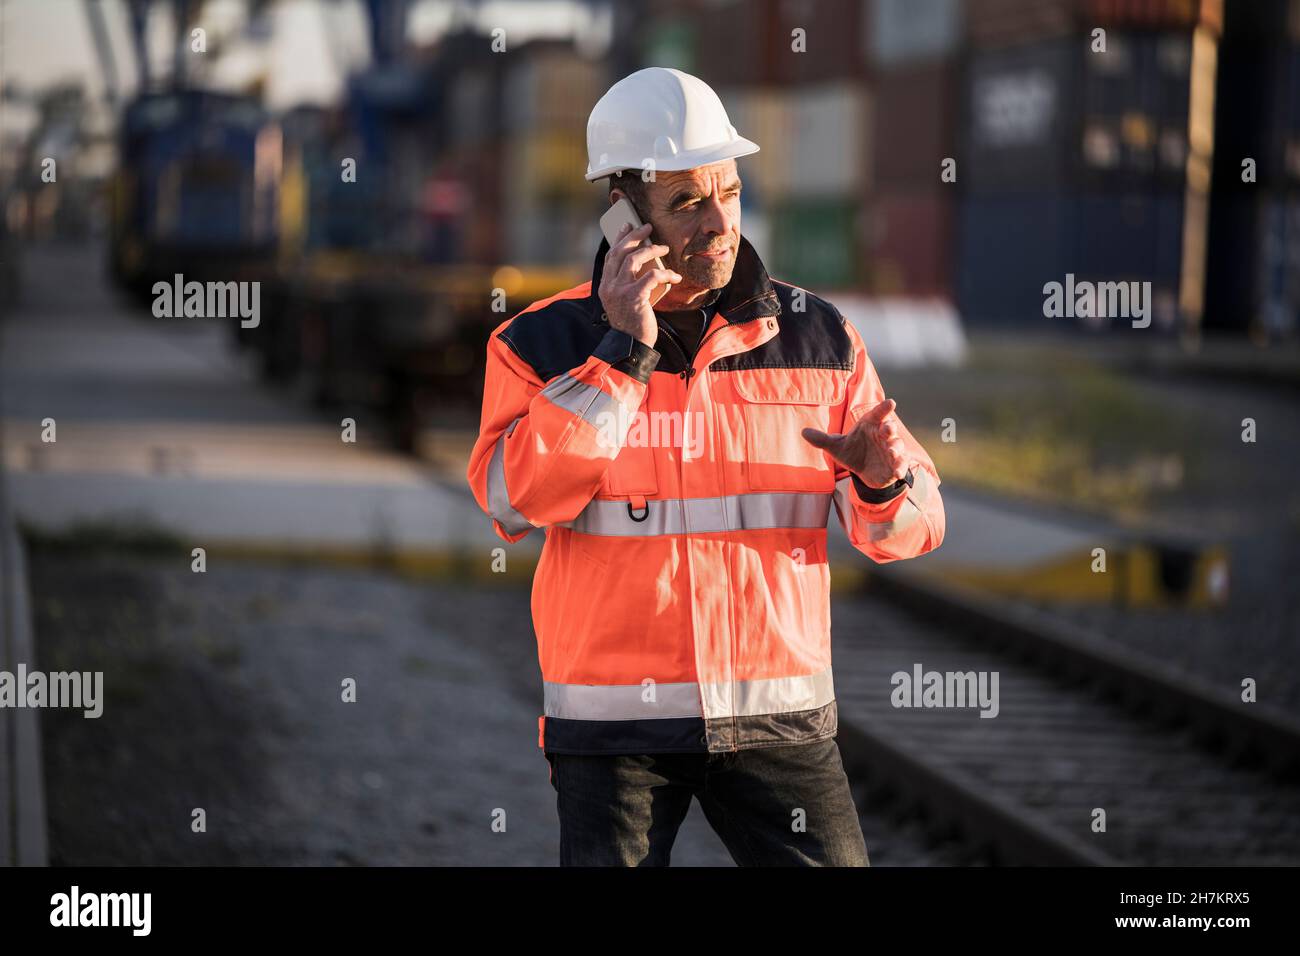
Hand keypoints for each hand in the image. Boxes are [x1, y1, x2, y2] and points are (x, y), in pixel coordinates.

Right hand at [597, 222, 681, 348]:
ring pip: (635, 259)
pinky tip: (675, 277)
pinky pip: (652, 276)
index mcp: (605, 286)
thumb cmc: (631, 326)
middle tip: (647, 227)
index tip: (628, 227)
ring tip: (664, 248)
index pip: (611, 256)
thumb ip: (626, 287)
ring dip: (652, 250)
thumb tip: (644, 270)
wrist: (631, 347)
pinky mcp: (634, 297)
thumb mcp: (623, 304)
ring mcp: (620, 291)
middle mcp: (609, 286)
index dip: (620, 239)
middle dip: (635, 236)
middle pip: (620, 251)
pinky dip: (666, 274)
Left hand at [801, 399, 909, 488]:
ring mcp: (891, 449)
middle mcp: (883, 435)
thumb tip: (804, 432)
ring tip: (890, 452)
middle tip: (887, 429)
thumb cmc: (852, 451)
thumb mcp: (836, 446)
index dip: (884, 408)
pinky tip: (897, 472)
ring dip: (895, 448)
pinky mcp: (896, 464)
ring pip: (897, 445)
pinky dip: (901, 467)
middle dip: (890, 428)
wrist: (864, 471)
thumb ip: (822, 439)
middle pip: (890, 428)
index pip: (878, 413)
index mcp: (870, 425)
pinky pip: (901, 464)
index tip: (890, 403)